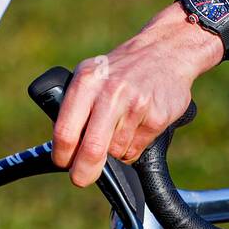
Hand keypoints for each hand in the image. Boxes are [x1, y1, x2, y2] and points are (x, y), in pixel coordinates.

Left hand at [51, 1, 225, 186]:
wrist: (166, 50)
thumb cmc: (122, 69)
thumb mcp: (92, 74)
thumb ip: (76, 106)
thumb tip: (63, 147)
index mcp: (87, 81)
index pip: (66, 130)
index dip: (62, 155)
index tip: (63, 163)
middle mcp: (110, 92)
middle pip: (92, 149)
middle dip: (84, 172)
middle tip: (81, 178)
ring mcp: (135, 105)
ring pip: (116, 152)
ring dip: (115, 151)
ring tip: (121, 125)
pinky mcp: (156, 117)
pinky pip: (136, 149)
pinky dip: (133, 146)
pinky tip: (138, 125)